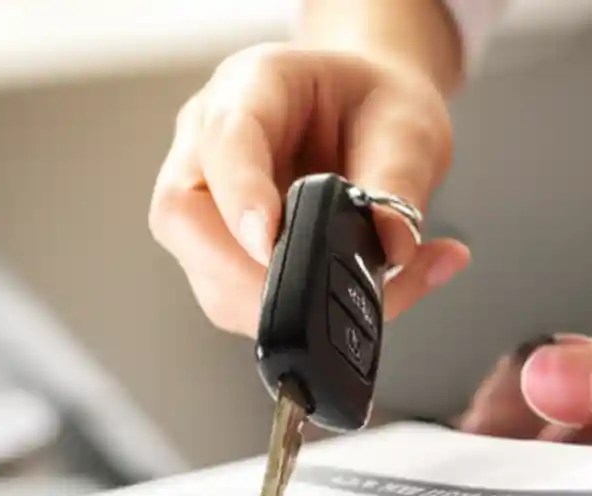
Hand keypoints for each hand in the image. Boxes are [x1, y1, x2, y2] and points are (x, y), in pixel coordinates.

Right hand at [148, 43, 470, 335]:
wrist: (369, 113)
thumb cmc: (375, 106)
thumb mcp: (407, 126)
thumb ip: (399, 182)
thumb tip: (391, 247)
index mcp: (251, 86)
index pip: (224, 142)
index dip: (242, 198)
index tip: (270, 243)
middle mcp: (207, 144)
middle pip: (184, 217)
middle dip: (245, 273)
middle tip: (316, 297)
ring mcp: (205, 200)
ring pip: (204, 272)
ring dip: (275, 305)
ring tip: (359, 296)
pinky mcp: (218, 251)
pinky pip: (234, 298)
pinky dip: (293, 314)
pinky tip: (342, 301)